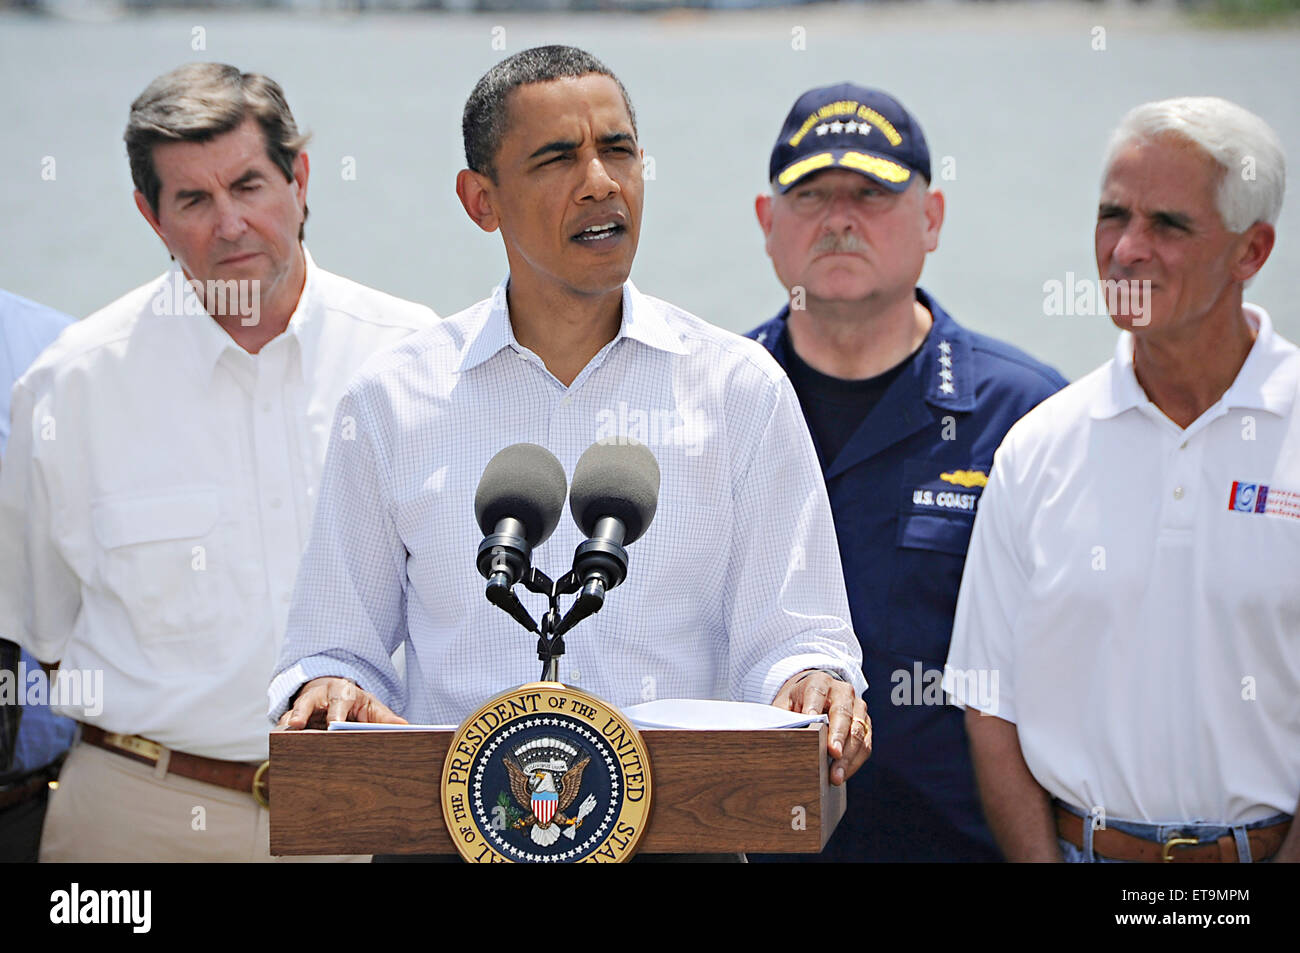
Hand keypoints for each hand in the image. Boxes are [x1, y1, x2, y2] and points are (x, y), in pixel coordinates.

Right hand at [275, 677, 407, 729]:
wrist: (332, 691)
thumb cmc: (353, 702)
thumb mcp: (370, 705)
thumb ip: (384, 717)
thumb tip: (405, 726)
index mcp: (341, 693)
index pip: (338, 703)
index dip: (336, 714)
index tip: (334, 725)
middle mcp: (317, 698)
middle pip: (306, 703)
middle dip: (301, 713)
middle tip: (296, 725)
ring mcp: (300, 708)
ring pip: (289, 716)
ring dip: (285, 727)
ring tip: (280, 739)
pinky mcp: (289, 720)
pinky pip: (282, 728)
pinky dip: (280, 739)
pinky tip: (279, 753)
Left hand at [774, 669, 870, 785]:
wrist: (817, 696)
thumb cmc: (798, 703)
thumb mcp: (786, 704)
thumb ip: (782, 717)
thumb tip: (777, 736)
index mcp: (819, 682)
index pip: (817, 692)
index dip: (814, 705)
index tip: (810, 719)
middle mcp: (842, 692)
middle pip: (842, 712)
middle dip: (838, 734)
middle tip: (833, 752)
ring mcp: (857, 708)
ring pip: (858, 730)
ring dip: (848, 755)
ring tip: (836, 775)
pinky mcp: (866, 725)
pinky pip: (865, 744)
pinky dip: (854, 762)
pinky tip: (843, 775)